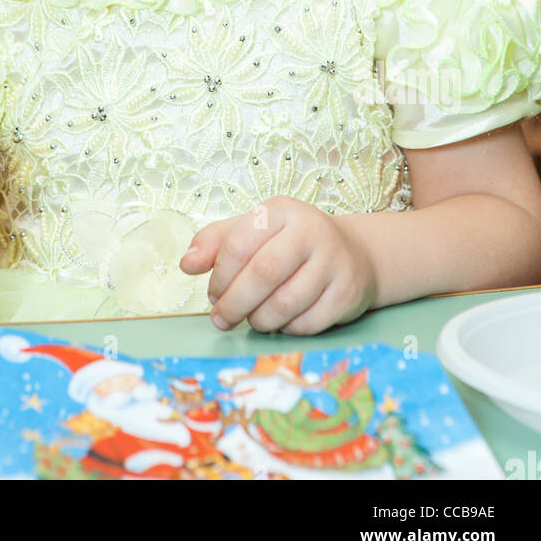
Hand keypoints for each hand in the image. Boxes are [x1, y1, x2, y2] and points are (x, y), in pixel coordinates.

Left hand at [179, 196, 376, 335]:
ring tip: (252, 320)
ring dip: (259, 320)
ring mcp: (334, 262)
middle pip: (263, 274)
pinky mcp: (347, 294)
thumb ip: (216, 242)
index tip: (213, 294)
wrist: (354, 254)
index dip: (220, 275)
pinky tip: (280, 322)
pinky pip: (307, 324)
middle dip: (235, 303)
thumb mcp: (254, 231)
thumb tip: (186, 263)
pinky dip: (286, 329)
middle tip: (222, 319)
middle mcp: (311, 230)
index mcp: (281, 210)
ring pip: (285, 304)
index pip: (239, 244)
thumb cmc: (291, 243)